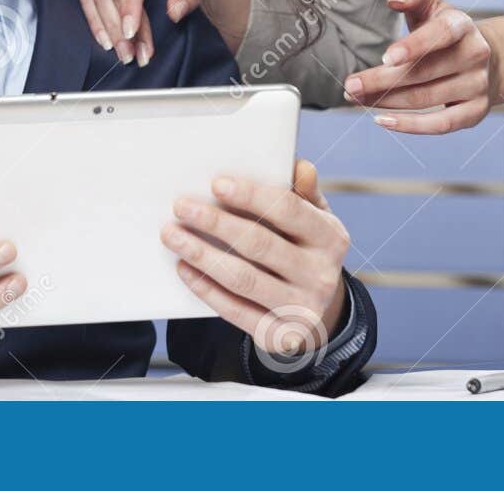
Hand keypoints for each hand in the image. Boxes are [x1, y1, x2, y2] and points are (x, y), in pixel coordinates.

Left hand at [162, 159, 349, 363]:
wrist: (320, 313)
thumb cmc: (305, 251)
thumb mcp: (316, 220)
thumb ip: (304, 193)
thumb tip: (299, 167)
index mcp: (331, 238)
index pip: (289, 211)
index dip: (251, 196)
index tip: (216, 184)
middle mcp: (321, 275)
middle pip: (260, 244)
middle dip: (216, 223)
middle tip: (181, 206)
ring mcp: (302, 309)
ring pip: (242, 278)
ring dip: (202, 255)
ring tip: (172, 235)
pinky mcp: (279, 336)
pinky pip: (235, 310)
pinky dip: (205, 288)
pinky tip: (184, 268)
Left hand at [341, 0, 495, 134]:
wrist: (490, 59)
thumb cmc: (446, 31)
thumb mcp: (432, 5)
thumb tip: (395, 0)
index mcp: (462, 26)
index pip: (439, 34)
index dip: (413, 46)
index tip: (385, 57)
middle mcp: (474, 55)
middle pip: (424, 72)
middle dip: (381, 81)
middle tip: (350, 86)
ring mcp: (477, 86)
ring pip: (426, 98)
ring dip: (386, 101)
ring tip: (357, 98)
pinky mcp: (475, 112)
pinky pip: (440, 125)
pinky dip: (410, 126)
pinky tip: (382, 120)